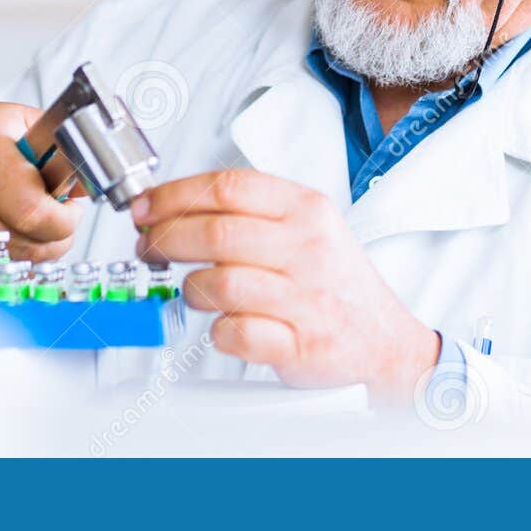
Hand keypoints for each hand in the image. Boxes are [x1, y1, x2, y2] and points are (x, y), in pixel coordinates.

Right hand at [0, 101, 83, 260]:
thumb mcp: (11, 119)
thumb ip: (55, 146)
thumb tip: (84, 181)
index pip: (34, 212)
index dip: (64, 220)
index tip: (70, 211)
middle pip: (25, 245)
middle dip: (55, 239)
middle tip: (58, 221)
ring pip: (8, 265)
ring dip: (32, 253)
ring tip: (31, 225)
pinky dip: (3, 262)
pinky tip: (5, 239)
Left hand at [132, 169, 438, 405]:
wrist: (385, 342)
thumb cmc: (335, 283)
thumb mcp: (308, 227)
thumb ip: (250, 212)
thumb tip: (174, 205)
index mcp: (306, 209)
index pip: (228, 187)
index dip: (174, 195)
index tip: (145, 208)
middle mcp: (308, 248)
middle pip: (215, 232)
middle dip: (166, 239)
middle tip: (149, 248)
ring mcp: (306, 298)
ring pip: (220, 283)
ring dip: (192, 288)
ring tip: (194, 289)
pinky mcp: (300, 344)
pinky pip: (236, 333)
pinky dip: (219, 332)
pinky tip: (225, 326)